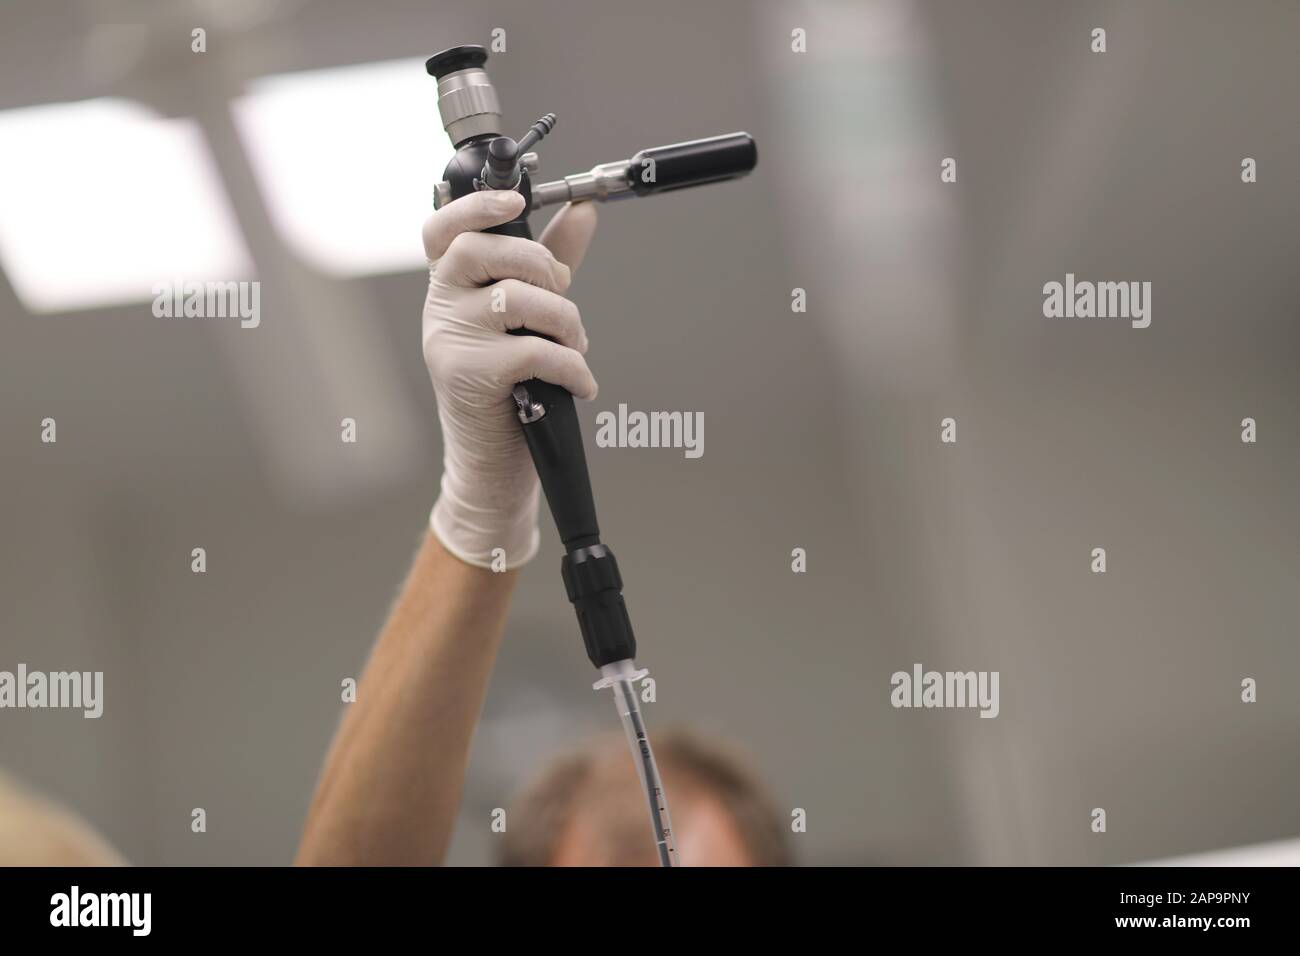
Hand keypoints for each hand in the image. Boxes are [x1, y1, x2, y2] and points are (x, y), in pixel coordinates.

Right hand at [422, 190, 598, 569]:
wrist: (493, 462)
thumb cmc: (512, 386)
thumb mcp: (529, 317)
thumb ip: (552, 261)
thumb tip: (583, 208)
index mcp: (450, 285)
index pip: (442, 229)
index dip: (473, 206)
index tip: (512, 200)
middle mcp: (440, 306)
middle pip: (484, 250)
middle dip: (542, 265)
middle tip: (564, 296)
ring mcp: (449, 339)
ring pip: (516, 298)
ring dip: (566, 321)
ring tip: (576, 348)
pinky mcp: (468, 374)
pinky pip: (533, 350)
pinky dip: (571, 366)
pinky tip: (580, 384)